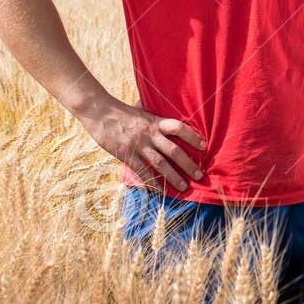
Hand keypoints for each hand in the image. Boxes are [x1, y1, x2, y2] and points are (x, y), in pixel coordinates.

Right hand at [82, 98, 206, 191]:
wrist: (99, 112)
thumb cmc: (121, 112)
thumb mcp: (142, 112)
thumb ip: (155, 119)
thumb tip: (168, 122)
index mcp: (155, 122)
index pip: (178, 128)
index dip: (192, 136)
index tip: (204, 146)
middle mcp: (150, 134)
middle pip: (173, 151)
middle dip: (188, 164)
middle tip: (199, 176)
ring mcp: (138, 145)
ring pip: (160, 164)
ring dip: (174, 177)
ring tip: (184, 187)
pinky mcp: (126, 154)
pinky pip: (142, 171)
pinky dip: (152, 182)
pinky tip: (160, 191)